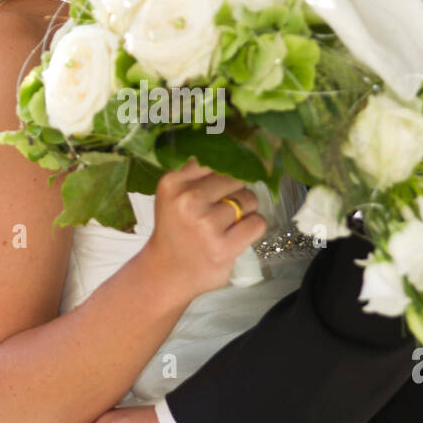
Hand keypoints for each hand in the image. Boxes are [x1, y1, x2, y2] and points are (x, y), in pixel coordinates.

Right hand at [142, 157, 266, 301]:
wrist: (165, 273)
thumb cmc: (175, 229)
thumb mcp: (174, 194)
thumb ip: (196, 172)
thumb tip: (237, 149)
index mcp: (173, 183)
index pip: (216, 159)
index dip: (228, 167)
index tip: (228, 177)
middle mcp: (188, 200)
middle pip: (237, 178)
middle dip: (236, 192)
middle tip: (222, 209)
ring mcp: (206, 224)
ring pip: (250, 199)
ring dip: (245, 212)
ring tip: (227, 225)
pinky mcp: (224, 246)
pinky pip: (257, 223)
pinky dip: (252, 229)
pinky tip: (236, 236)